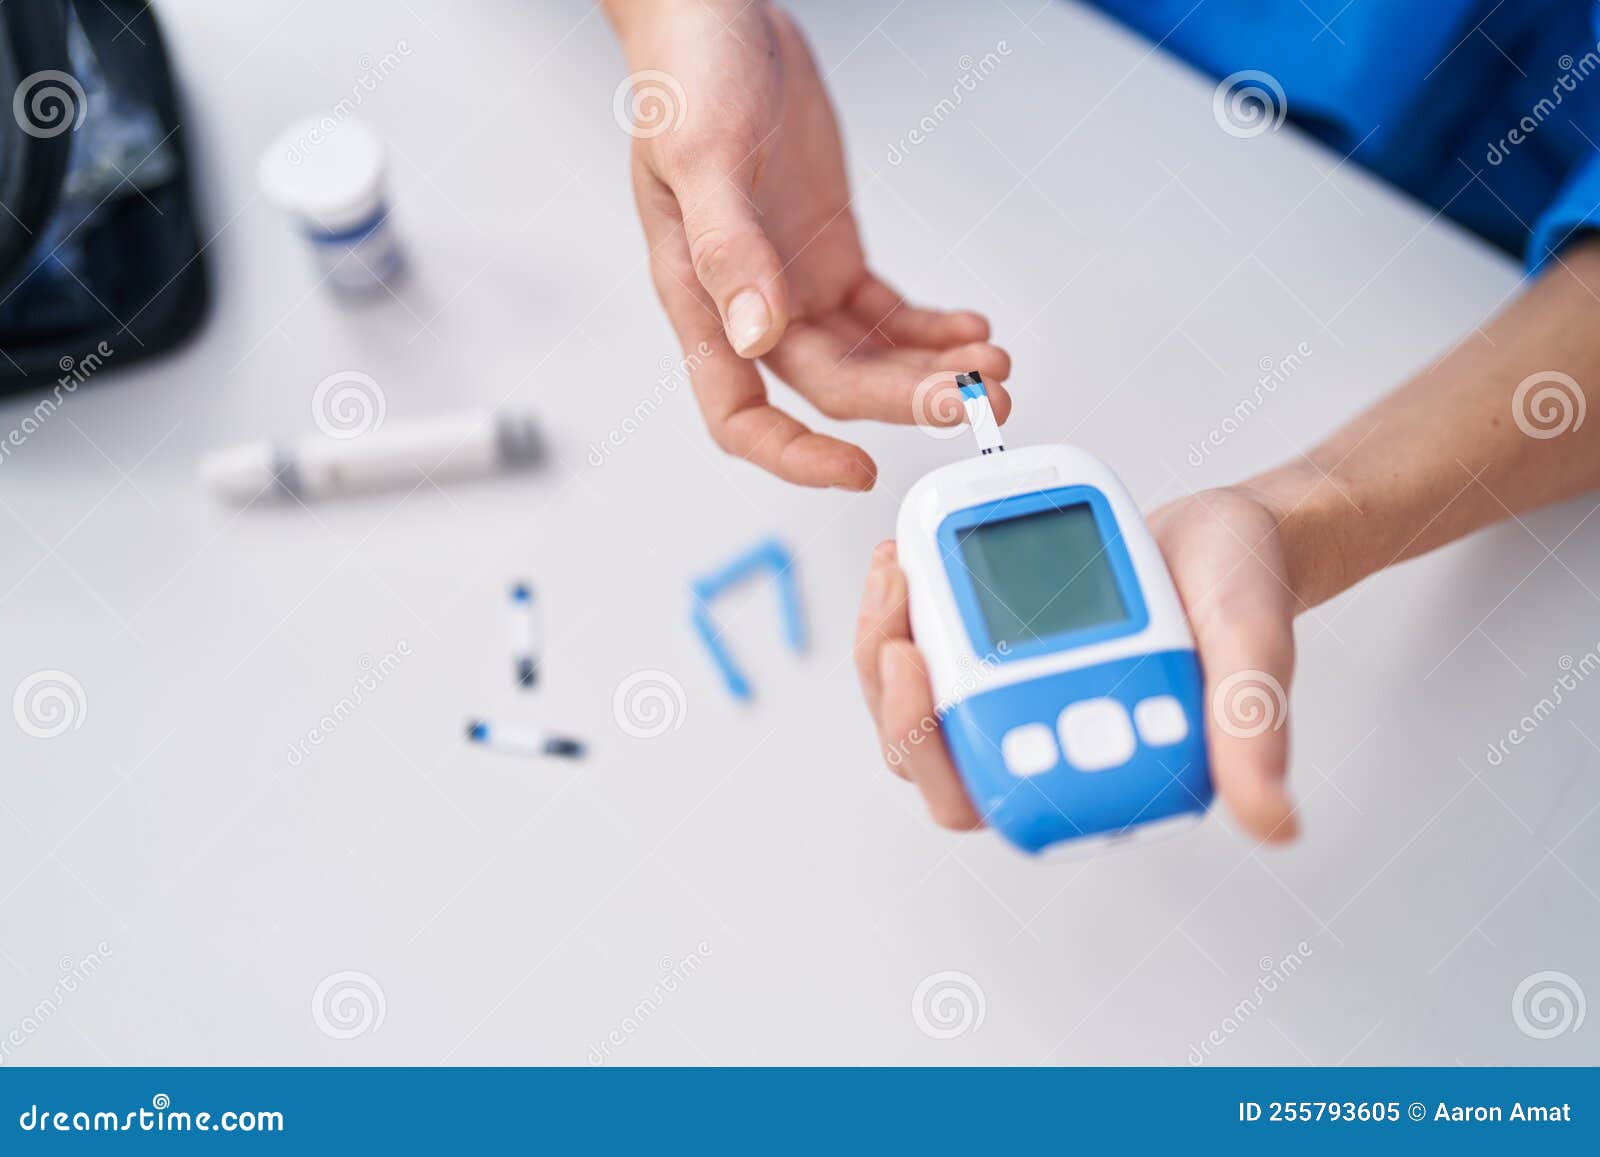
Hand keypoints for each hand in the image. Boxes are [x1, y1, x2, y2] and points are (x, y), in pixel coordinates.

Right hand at [612, 1, 1011, 488]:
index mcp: (698, 296)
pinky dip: (928, 329)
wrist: (716, 16)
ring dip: (931, 369)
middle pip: (835, 386)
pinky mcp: (830, 252)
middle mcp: (746, 304)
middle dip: (909, 401)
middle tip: (978, 398)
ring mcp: (792, 281)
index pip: (739, 412)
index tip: (857, 468)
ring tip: (992, 365)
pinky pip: (884, 314)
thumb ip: (727, 245)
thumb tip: (755, 334)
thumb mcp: (702, 153)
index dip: (794, 454)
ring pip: (869, 357)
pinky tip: (968, 327)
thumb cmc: (686, 77)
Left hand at [853, 488, 1300, 841]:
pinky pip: (931, 649)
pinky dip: (909, 611)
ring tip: (895, 571)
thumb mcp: (1251, 648)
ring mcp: (1020, 700)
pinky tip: (905, 559)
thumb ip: (1252, 727)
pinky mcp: (1001, 653)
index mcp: (1106, 773)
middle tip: (892, 614)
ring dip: (888, 644)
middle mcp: (1050, 748)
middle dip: (893, 693)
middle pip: (932, 758)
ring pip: (919, 704)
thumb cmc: (1242, 591)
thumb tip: (1273, 822)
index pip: (994, 801)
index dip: (936, 754)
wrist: (1225, 535)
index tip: (916, 668)